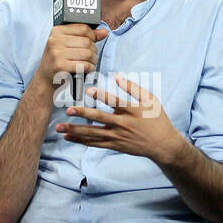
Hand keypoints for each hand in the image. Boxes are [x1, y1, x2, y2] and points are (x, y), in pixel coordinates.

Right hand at [38, 24, 108, 90]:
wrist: (45, 78)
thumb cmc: (59, 60)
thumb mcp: (68, 44)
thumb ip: (86, 36)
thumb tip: (104, 32)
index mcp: (57, 31)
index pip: (83, 28)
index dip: (92, 36)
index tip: (91, 43)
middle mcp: (55, 40)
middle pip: (87, 42)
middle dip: (94, 51)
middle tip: (91, 57)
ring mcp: (57, 53)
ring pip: (87, 53)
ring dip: (93, 60)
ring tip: (90, 63)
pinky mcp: (60, 66)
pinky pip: (84, 65)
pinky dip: (90, 68)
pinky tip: (87, 70)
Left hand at [56, 74, 185, 163]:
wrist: (162, 145)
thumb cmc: (157, 118)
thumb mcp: (150, 100)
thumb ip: (133, 88)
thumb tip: (117, 76)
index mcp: (132, 110)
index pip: (115, 102)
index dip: (102, 96)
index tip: (89, 90)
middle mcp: (123, 124)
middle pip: (99, 119)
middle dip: (82, 114)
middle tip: (68, 110)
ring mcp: (117, 136)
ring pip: (93, 134)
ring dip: (75, 130)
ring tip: (59, 127)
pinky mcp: (114, 145)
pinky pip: (95, 144)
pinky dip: (81, 141)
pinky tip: (68, 137)